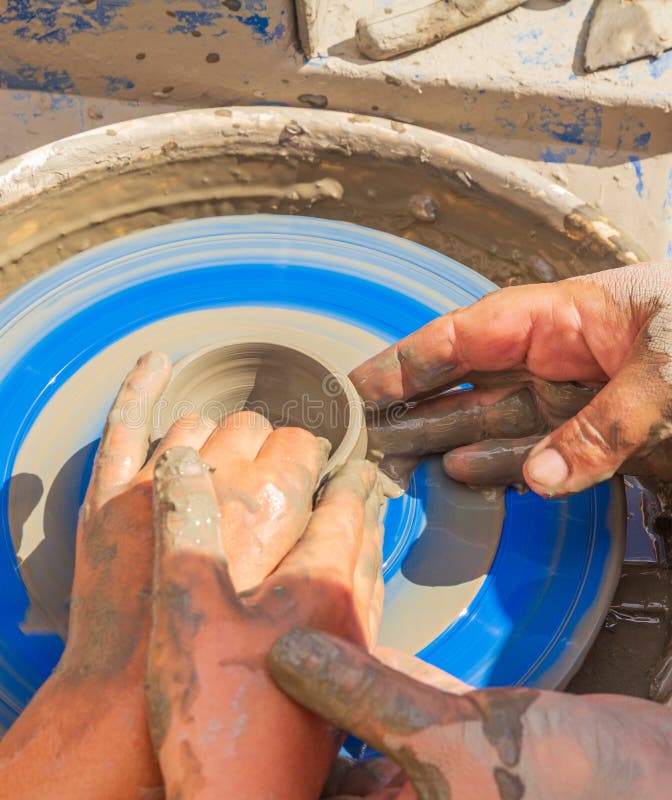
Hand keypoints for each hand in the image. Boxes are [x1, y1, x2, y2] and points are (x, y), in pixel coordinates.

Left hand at [0, 356, 331, 797]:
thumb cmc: (219, 670)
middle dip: (266, 447)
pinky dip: (138, 386)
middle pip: (253, 428)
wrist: (124, 707)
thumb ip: (346, 554)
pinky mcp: (110, 493)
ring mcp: (154, 482)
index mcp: (272, 508)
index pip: (302, 448)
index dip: (308, 461)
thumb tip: (363, 507)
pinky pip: (125, 421)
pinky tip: (157, 361)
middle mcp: (214, 483)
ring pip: (198, 423)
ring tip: (222, 468)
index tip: (310, 473)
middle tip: (266, 481)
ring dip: (215, 438)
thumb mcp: (307, 617)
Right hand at [146, 448, 386, 799]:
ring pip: (367, 579)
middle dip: (359, 504)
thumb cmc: (214, 708)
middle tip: (354, 480)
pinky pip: (361, 615)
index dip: (344, 476)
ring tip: (352, 525)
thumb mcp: (187, 603)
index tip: (347, 454)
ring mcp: (350, 651)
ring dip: (361, 544)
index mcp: (321, 583)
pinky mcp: (340, 686)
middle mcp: (349, 613)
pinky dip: (355, 585)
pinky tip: (338, 597)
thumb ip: (186, 524)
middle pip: (364, 541)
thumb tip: (180, 461)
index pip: (345, 509)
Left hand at [269, 630, 671, 798]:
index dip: (264, 787)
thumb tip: (283, 653)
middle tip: (244, 688)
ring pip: (369, 747)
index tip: (217, 750)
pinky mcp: (464, 756)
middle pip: (333, 784)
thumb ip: (365, 696)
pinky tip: (361, 643)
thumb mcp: (452, 744)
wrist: (666, 782)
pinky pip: (411, 720)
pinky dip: (389, 684)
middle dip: (296, 740)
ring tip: (290, 653)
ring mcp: (440, 791)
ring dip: (339, 703)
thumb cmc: (572, 792)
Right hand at [351, 262, 671, 496]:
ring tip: (397, 461)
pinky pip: (534, 448)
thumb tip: (541, 480)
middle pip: (461, 381)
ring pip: (487, 417)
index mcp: (556, 316)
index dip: (404, 361)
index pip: (460, 337)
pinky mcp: (590, 428)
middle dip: (410, 405)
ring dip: (442, 439)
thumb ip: (604, 425)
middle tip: (363, 434)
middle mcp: (550, 354)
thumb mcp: (668, 367)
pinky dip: (500, 463)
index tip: (358, 385)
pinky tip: (462, 472)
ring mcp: (567, 394)